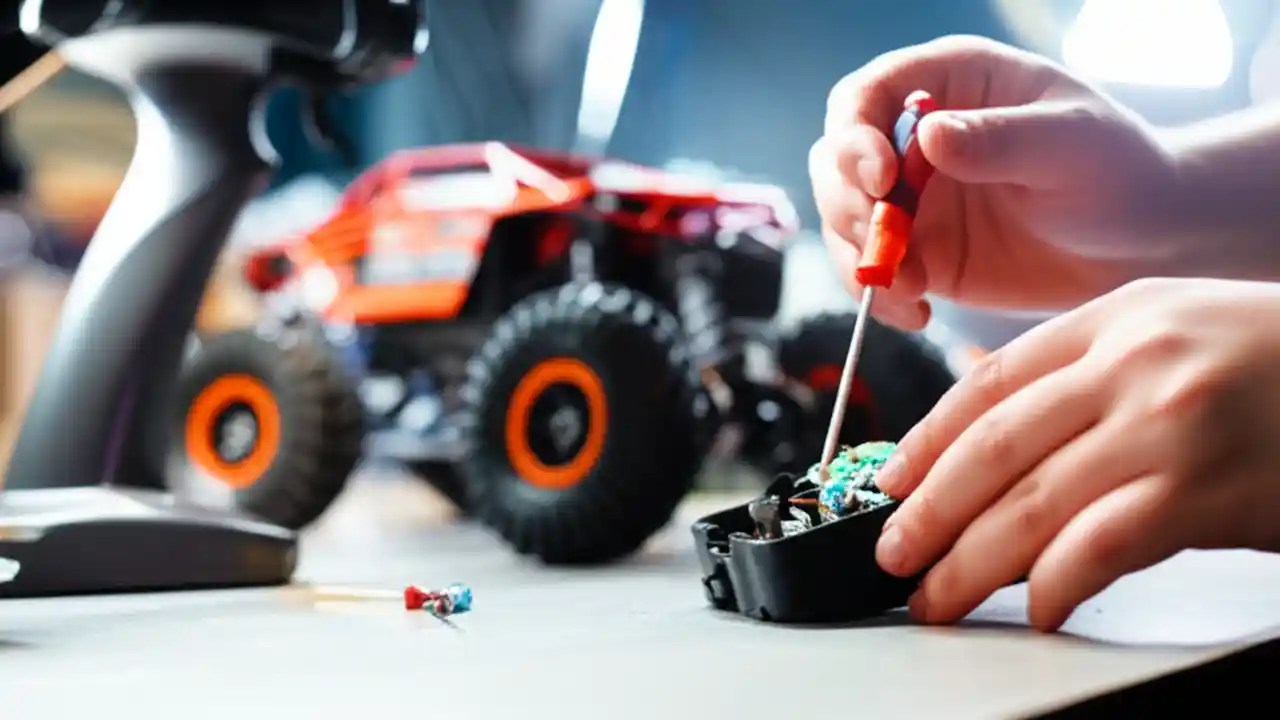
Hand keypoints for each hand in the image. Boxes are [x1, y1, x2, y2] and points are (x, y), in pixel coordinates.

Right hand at [810, 35, 1180, 329]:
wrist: (1145, 240)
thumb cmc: (1117, 167)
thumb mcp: (1068, 142)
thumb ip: (999, 139)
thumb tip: (928, 137)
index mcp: (947, 83)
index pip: (865, 96)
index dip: (853, 135)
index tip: (878, 179)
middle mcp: (916, 138)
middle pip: (837, 162)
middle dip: (846, 207)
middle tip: (881, 248)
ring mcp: (914, 199)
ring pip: (846, 223)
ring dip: (860, 259)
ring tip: (909, 290)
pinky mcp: (921, 254)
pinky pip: (876, 274)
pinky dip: (881, 297)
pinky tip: (917, 314)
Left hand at [872, 277, 1279, 630]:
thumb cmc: (1278, 365)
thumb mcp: (1173, 332)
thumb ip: (1081, 368)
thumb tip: (987, 410)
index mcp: (1114, 319)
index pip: (987, 383)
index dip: (925, 441)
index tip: (889, 484)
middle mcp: (1132, 365)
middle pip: (993, 447)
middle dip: (927, 510)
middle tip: (892, 552)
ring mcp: (1169, 427)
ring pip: (1032, 503)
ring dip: (970, 563)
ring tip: (938, 597)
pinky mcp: (1208, 492)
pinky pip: (1102, 546)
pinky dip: (1057, 585)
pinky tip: (1039, 608)